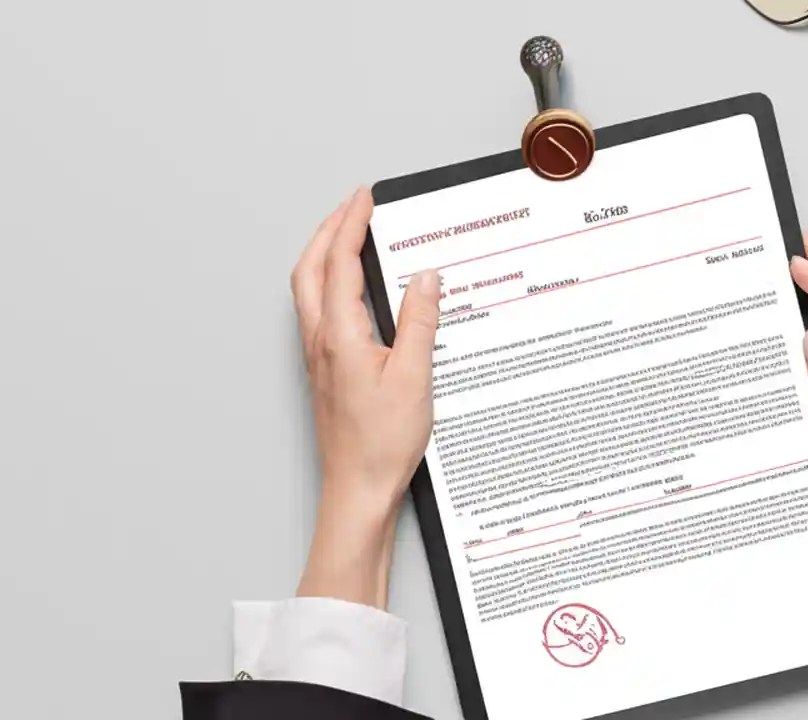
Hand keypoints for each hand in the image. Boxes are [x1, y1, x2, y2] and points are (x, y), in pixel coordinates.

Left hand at [290, 187, 440, 606]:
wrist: (357, 489)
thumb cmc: (382, 444)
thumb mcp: (414, 378)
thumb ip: (420, 322)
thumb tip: (426, 278)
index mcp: (340, 335)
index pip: (341, 263)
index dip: (351, 223)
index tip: (365, 197)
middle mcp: (321, 340)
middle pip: (312, 267)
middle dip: (331, 228)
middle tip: (354, 205)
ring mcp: (319, 355)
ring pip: (309, 287)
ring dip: (326, 253)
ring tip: (349, 234)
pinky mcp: (326, 369)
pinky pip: (319, 309)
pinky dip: (330, 281)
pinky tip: (354, 288)